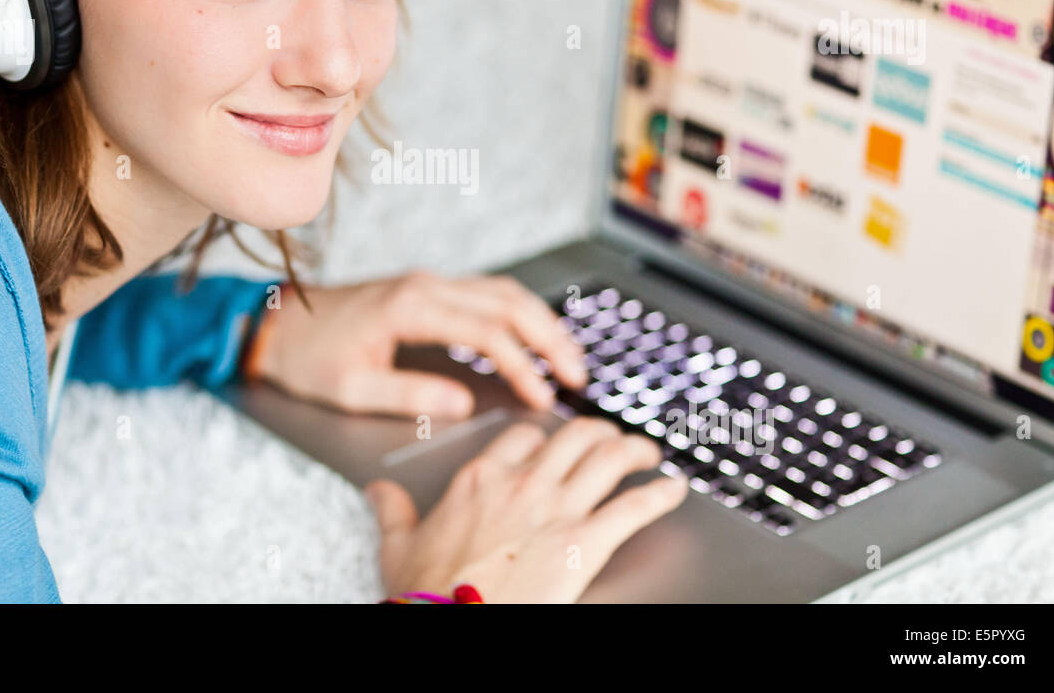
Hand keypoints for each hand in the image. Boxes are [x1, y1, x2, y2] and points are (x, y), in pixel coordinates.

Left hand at [247, 270, 588, 417]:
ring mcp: (428, 282)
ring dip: (540, 321)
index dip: (521, 365)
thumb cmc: (307, 356)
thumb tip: (463, 402)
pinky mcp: (427, 289)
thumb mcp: (350, 389)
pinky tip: (534, 335)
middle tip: (576, 375)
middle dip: (549, 337)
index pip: (486, 332)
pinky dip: (518, 312)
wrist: (277, 324)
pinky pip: (486, 292)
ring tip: (567, 357)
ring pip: (502, 291)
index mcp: (409, 307)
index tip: (541, 396)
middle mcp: (425, 286)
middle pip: (507, 302)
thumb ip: (410, 394)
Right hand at [366, 417, 686, 602]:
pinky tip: (674, 491)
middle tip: (614, 439)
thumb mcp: (398, 546)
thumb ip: (393, 511)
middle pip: (575, 437)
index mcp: (481, 480)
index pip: (522, 437)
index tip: (554, 440)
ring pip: (608, 460)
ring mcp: (556, 509)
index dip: (545, 436)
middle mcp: (523, 484)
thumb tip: (379, 491)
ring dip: (636, 452)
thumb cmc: (426, 593)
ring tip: (650, 454)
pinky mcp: (584, 542)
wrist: (449, 621)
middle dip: (601, 434)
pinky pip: (632, 508)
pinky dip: (660, 496)